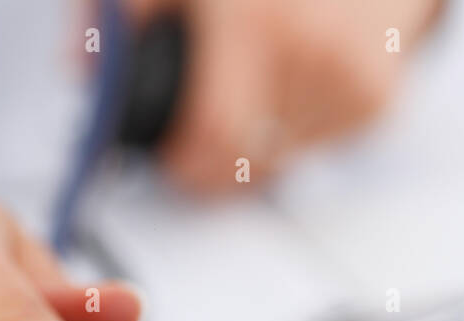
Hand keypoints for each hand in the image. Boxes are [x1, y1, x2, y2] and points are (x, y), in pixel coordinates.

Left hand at [126, 0, 439, 190]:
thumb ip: (124, 16)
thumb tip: (85, 69)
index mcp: (257, 21)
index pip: (213, 137)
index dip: (183, 162)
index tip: (168, 158)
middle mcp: (313, 55)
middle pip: (243, 159)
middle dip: (212, 153)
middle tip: (200, 118)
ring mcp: (352, 81)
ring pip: (278, 157)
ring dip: (254, 136)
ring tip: (254, 72)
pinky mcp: (378, 100)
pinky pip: (315, 145)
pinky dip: (292, 126)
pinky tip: (292, 74)